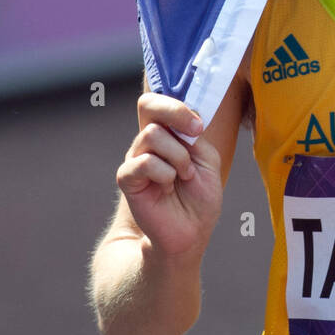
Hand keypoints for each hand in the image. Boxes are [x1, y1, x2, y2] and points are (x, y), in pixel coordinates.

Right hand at [116, 92, 222, 257]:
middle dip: (178, 116)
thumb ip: (194, 136)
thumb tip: (182, 121)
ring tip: (183, 176)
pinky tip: (168, 186)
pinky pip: (144, 161)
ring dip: (178, 156)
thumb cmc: (200, 197)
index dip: (176, 104)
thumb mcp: (207, 159)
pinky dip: (164, 173)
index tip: (198, 125)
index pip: (157, 101)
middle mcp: (148, 141)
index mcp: (167, 133)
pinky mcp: (127, 178)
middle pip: (149, 105)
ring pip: (152, 134)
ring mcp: (135, 158)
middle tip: (195, 136)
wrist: (190, 232)